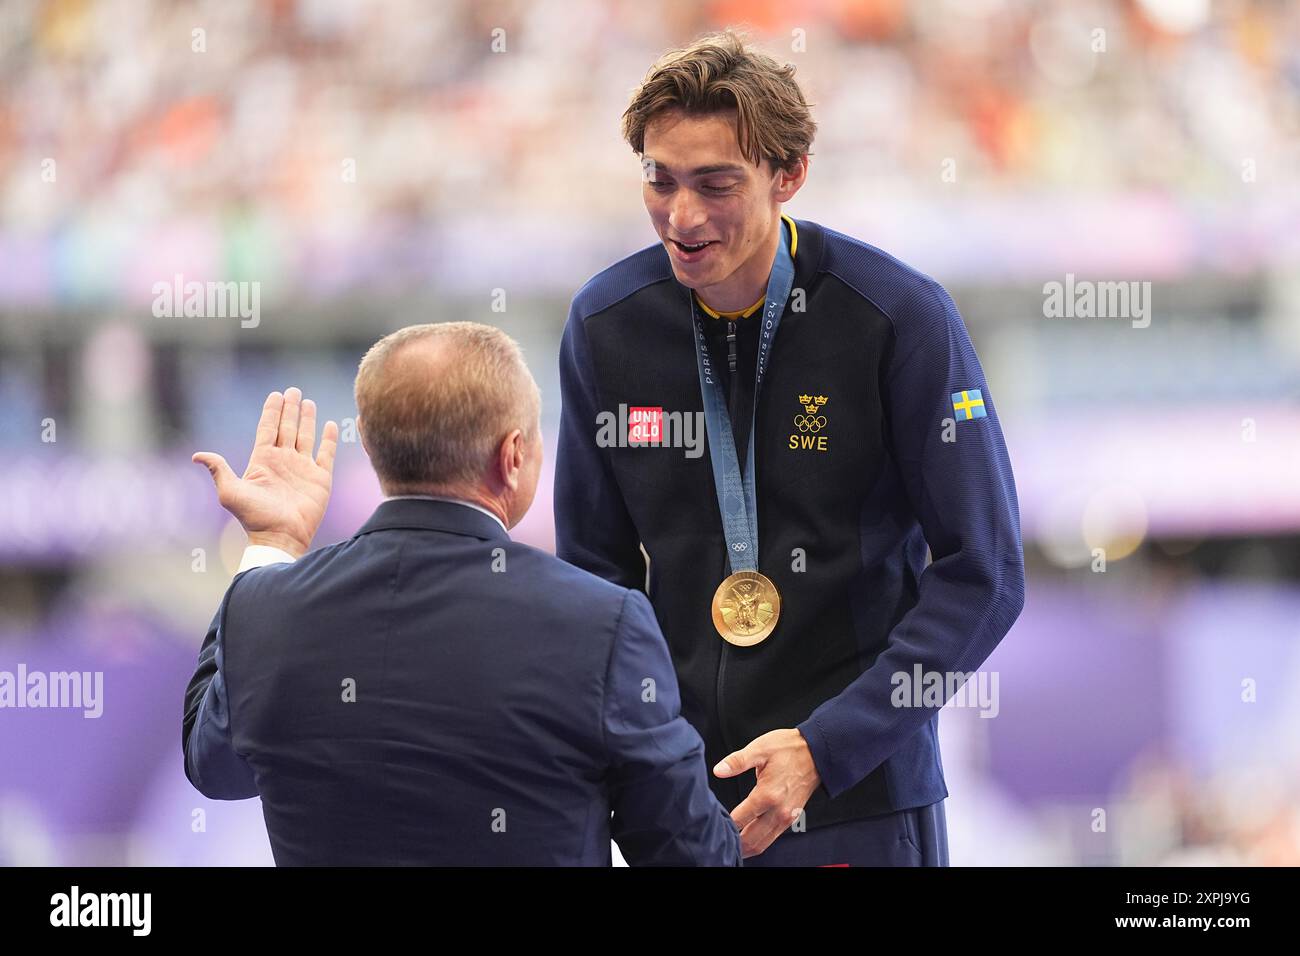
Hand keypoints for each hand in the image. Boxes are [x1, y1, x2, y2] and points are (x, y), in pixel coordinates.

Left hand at [192, 387, 338, 557]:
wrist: (281, 536)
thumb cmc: (254, 517)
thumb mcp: (230, 493)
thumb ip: (219, 470)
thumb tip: (197, 456)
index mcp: (263, 460)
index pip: (267, 429)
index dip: (271, 412)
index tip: (275, 394)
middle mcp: (283, 461)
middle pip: (287, 428)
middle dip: (290, 409)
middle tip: (293, 390)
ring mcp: (303, 468)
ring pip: (306, 436)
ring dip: (307, 419)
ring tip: (308, 402)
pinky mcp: (320, 478)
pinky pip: (326, 453)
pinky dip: (329, 439)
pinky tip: (330, 425)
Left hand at [714, 728, 821, 857]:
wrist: (817, 753)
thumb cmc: (789, 749)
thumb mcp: (760, 749)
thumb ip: (737, 761)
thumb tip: (718, 770)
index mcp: (767, 795)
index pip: (739, 820)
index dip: (724, 824)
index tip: (713, 822)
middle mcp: (778, 811)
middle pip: (750, 840)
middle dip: (733, 843)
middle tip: (718, 840)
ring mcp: (787, 817)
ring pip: (762, 844)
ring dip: (746, 847)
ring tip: (730, 843)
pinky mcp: (791, 818)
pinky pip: (772, 838)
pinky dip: (758, 842)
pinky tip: (747, 836)